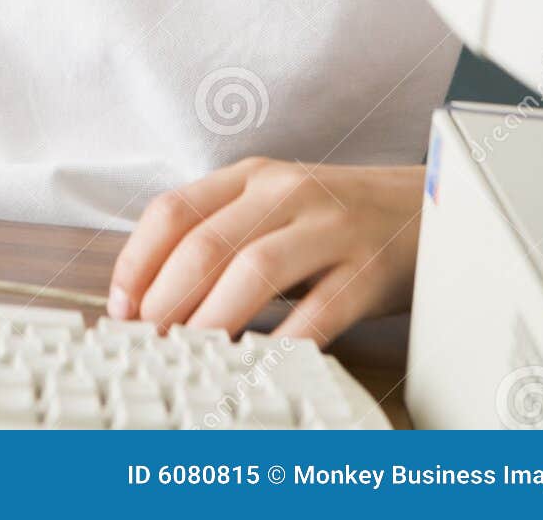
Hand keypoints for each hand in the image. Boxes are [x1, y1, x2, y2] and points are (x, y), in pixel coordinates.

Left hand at [107, 157, 425, 346]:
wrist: (423, 206)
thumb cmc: (334, 218)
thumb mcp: (272, 210)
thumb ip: (219, 239)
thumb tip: (149, 300)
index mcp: (250, 178)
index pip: (173, 210)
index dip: (136, 263)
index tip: (119, 311)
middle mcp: (285, 192)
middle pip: (206, 242)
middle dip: (165, 299)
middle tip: (146, 344)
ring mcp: (329, 226)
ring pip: (255, 269)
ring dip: (212, 319)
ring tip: (188, 357)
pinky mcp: (369, 268)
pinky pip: (321, 310)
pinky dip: (285, 342)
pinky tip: (261, 365)